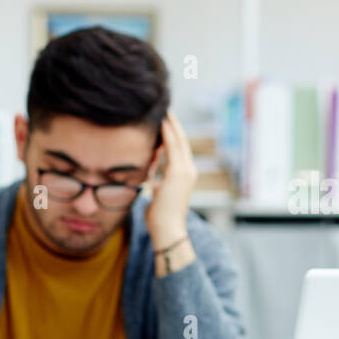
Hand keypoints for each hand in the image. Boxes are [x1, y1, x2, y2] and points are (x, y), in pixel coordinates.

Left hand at [144, 111, 197, 243]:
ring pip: (179, 140)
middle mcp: (189, 170)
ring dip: (170, 124)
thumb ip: (155, 176)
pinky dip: (167, 133)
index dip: (173, 132)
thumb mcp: (157, 190)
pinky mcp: (178, 173)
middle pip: (182, 140)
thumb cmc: (160, 216)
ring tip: (163, 110)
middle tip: (165, 108)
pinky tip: (161, 122)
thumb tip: (149, 166)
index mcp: (185, 175)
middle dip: (173, 124)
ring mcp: (185, 171)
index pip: (179, 148)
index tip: (164, 119)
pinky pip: (173, 148)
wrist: (168, 230)